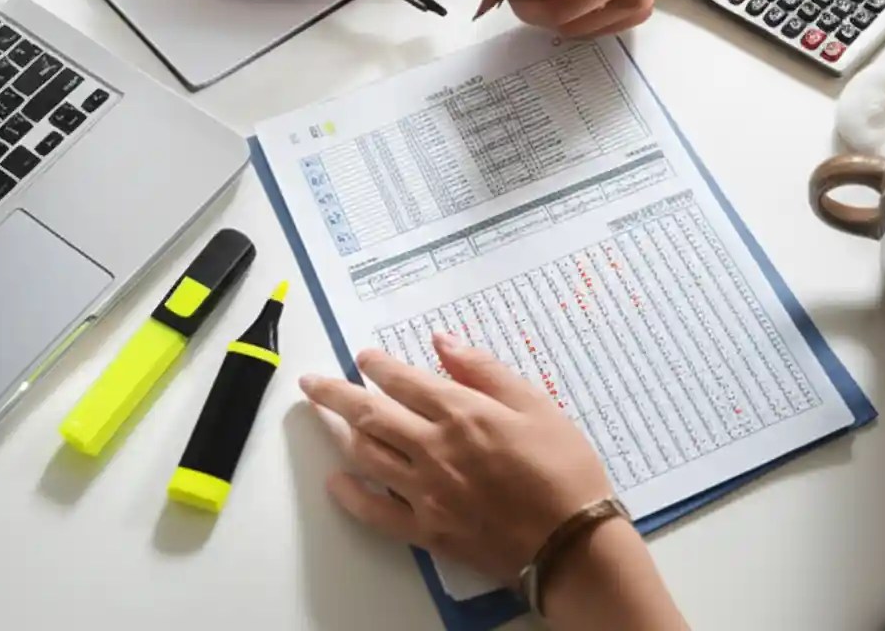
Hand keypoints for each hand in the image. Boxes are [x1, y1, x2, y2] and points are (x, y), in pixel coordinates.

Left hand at [300, 332, 612, 584]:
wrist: (572, 543)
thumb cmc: (565, 469)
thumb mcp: (536, 404)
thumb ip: (485, 370)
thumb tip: (443, 341)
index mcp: (461, 413)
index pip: (403, 381)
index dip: (377, 366)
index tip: (363, 357)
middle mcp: (433, 448)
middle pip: (369, 413)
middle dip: (335, 394)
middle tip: (312, 383)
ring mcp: (424, 491)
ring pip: (366, 455)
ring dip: (341, 433)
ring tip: (327, 419)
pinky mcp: (426, 530)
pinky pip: (374, 511)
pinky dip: (349, 495)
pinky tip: (337, 482)